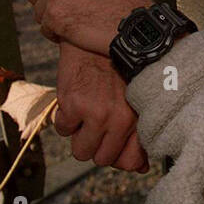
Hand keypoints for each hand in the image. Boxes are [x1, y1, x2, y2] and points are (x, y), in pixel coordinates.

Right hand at [55, 41, 148, 172]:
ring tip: (85, 114)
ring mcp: (96, 114)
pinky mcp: (72, 105)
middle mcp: (120, 119)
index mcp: (140, 117)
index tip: (113, 145)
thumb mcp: (138, 96)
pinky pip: (63, 130)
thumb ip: (139, 133)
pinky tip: (73, 101)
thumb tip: (140, 169)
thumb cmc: (120, 66)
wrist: (98, 35)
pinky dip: (64, 120)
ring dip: (80, 136)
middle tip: (96, 125)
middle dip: (97, 146)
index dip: (119, 157)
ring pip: (81, 152)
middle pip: (102, 160)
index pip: (130, 162)